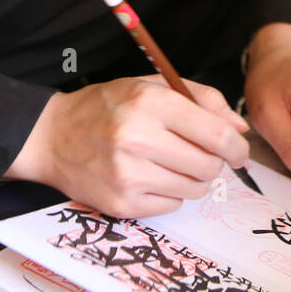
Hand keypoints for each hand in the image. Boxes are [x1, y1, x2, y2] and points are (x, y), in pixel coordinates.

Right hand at [3, 74, 249, 217]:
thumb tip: (239, 128)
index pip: (216, 134)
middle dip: (214, 162)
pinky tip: (151, 177)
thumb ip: (201, 99)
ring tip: (172, 164)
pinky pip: (172, 205)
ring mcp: (128, 176)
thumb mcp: (151, 86)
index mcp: (149, 103)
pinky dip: (170, 193)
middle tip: (200, 155)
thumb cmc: (106, 107)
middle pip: (209, 165)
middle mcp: (137, 139)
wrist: (51, 137)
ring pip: (195, 189)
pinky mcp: (121, 204)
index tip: (237, 150)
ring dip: (193, 179)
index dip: (237, 146)